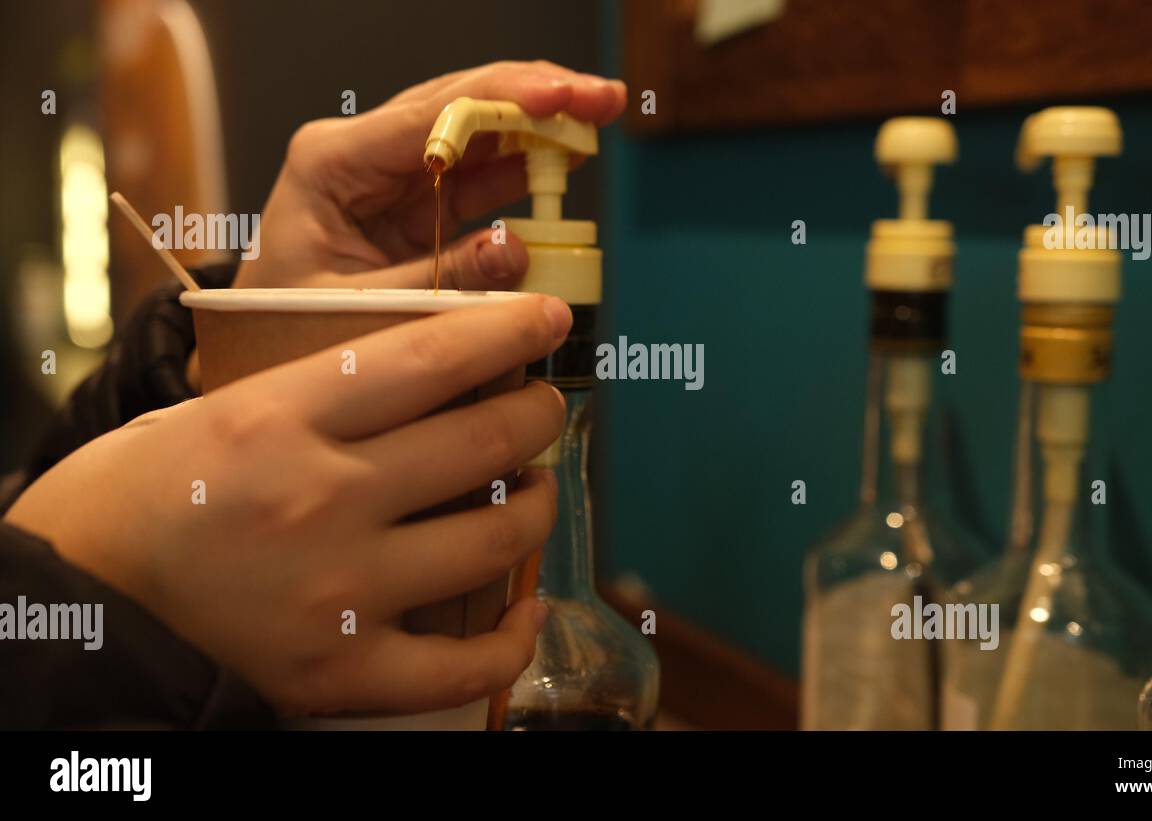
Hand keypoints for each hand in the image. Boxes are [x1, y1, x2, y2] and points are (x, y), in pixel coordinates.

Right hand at [5, 296, 573, 715]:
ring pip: (495, 536)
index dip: (509, 330)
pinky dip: (513, 635)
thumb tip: (436, 375)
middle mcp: (321, 496)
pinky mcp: (342, 672)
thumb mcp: (221, 408)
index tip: (547, 318)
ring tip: (532, 491)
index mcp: (281, 416)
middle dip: (537, 415)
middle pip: (482, 438)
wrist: (75, 602)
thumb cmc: (140, 493)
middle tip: (543, 408)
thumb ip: (324, 391)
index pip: (431, 355)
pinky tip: (522, 609)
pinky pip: (466, 661)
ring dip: (536, 506)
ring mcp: (339, 589)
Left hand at [236, 61, 625, 290]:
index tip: (561, 100)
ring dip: (543, 123)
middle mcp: (367, 152)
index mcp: (334, 160)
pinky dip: (529, 164)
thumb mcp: (355, 309)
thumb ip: (437, 281)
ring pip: (482, 129)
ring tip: (599, 117)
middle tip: (602, 98)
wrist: (261, 350)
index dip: (505, 100)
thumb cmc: (284, 327)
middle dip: (538, 95)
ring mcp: (398, 172)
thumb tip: (518, 250)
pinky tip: (569, 155)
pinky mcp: (423, 199)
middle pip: (464, 102)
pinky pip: (485, 172)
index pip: (433, 113)